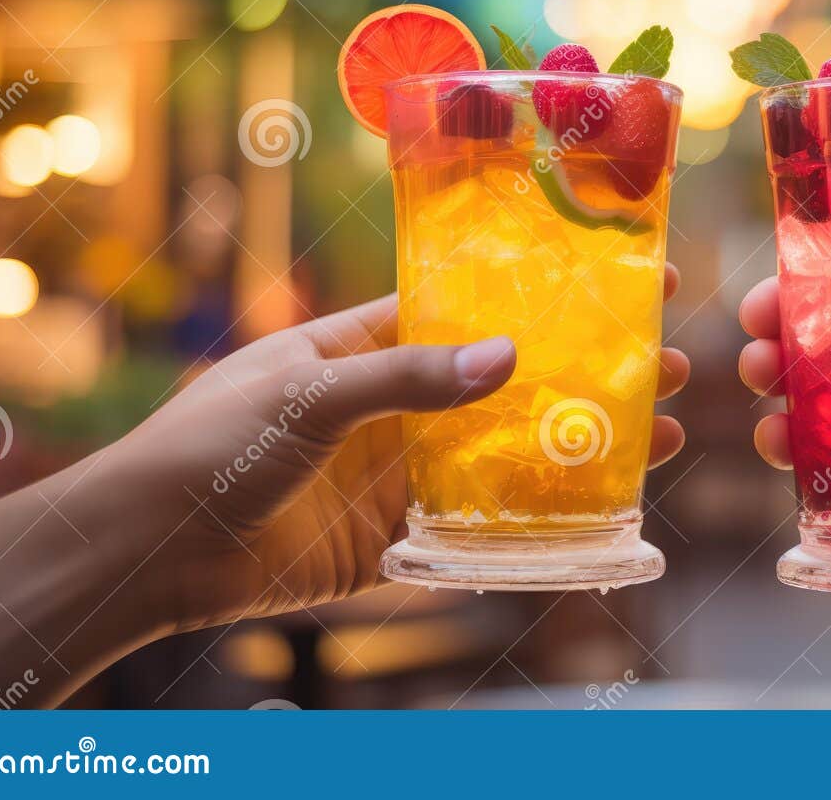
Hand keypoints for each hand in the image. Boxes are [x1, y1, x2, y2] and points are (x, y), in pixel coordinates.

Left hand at [105, 265, 689, 631]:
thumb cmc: (214, 443)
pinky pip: (484, 526)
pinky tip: (599, 516)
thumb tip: (510, 358)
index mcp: (373, 343)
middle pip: (515, 382)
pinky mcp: (403, 536)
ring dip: (582, 446)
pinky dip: (539, 521)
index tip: (625, 279)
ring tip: (665, 439)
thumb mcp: (309, 393)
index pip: (477, 306)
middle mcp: (402, 403)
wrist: (158, 550)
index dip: (550, 293)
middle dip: (592, 373)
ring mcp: (407, 470)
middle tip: (673, 366)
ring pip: (513, 453)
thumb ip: (406, 379)